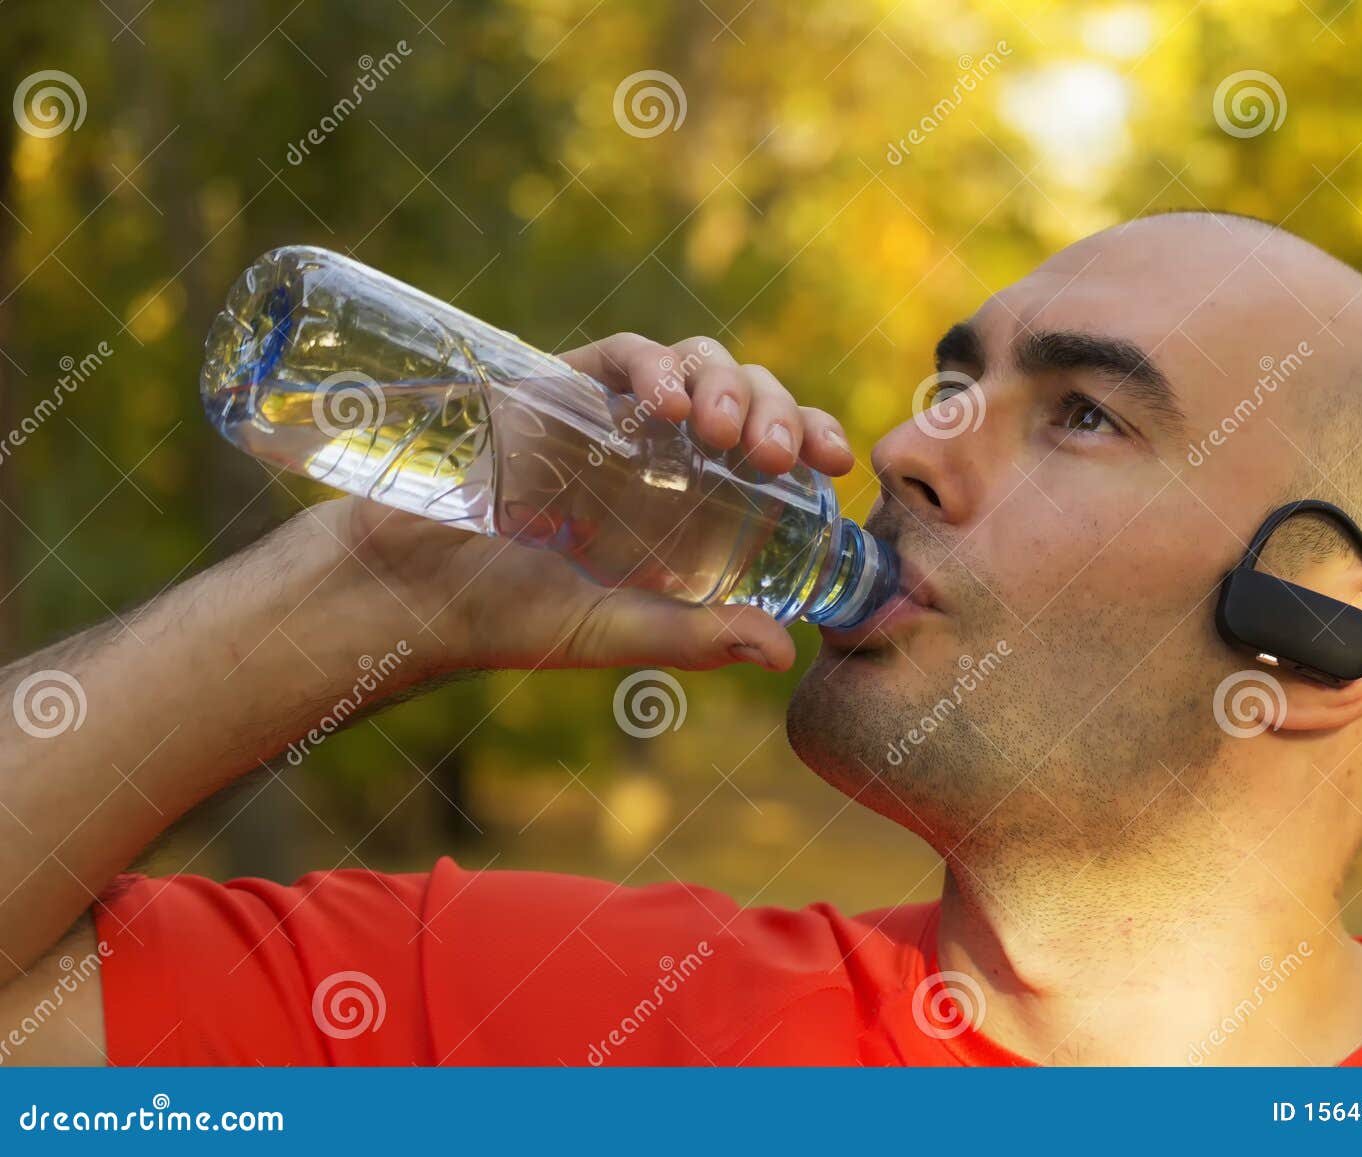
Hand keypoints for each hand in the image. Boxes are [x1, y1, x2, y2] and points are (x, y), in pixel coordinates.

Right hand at [328, 334, 856, 673]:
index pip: (772, 448)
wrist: (408, 590)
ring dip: (724, 384)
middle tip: (775, 457)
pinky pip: (622, 354)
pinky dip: (652, 365)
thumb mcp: (615, 632)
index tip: (837, 460)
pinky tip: (666, 400)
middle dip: (776, 410)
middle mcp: (662, 448)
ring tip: (724, 432)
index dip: (812, 438)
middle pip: (745, 396)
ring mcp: (613, 414)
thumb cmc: (511, 616)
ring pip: (696, 362)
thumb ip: (691, 638)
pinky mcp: (559, 387)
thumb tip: (782, 650)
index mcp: (692, 499)